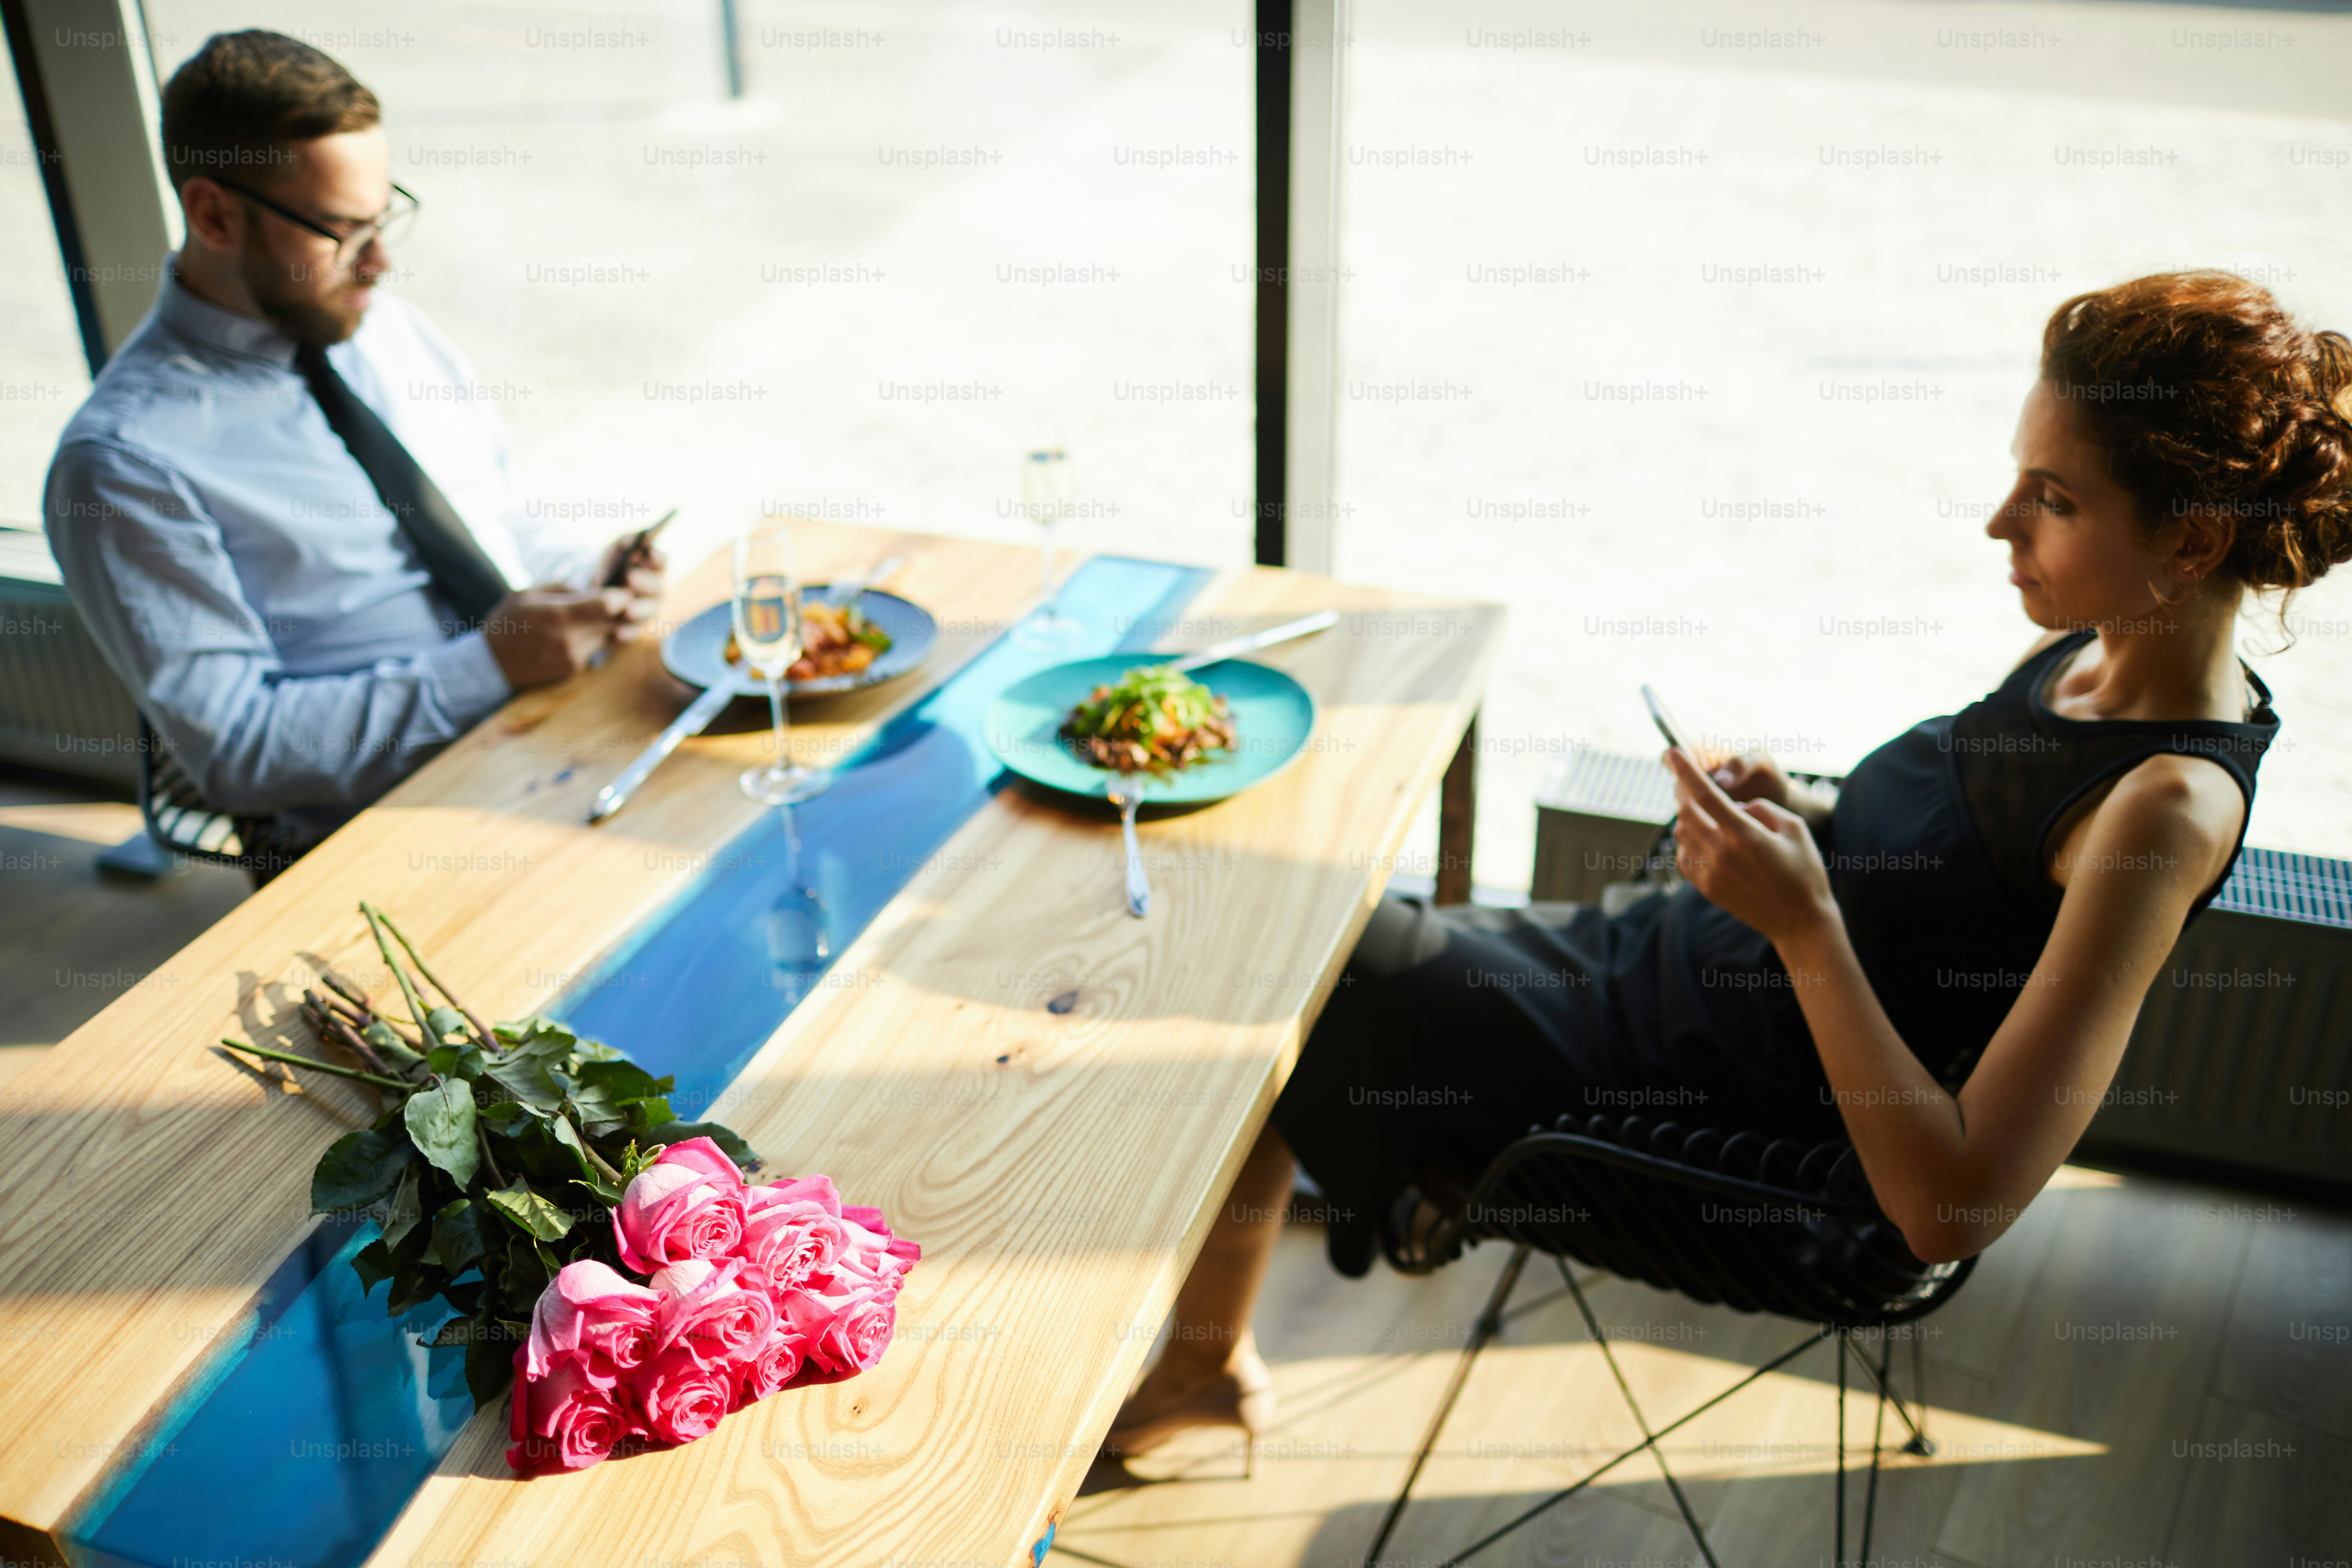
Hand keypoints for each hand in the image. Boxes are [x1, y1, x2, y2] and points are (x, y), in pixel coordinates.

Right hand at [482, 587, 619, 687]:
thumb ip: (567, 588)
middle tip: (611, 601)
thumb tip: (597, 590)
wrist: (492, 663)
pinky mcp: (575, 670)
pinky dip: (591, 639)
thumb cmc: (509, 620)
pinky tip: (571, 634)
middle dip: (617, 610)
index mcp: (559, 615)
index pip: (608, 606)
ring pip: (607, 635)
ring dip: (603, 625)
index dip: (620, 596)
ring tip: (582, 617)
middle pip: (614, 621)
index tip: (619, 590)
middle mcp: (570, 639)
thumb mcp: (530, 592)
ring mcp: (574, 658)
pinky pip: (595, 648)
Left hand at [592, 541, 667, 645]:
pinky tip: (618, 633)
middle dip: (645, 583)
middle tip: (629, 578)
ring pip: (649, 612)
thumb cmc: (610, 571)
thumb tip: (629, 540)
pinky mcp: (636, 629)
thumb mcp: (612, 555)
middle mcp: (657, 591)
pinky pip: (635, 633)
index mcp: (655, 569)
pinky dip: (627, 634)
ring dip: (639, 611)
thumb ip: (620, 546)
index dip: (657, 558)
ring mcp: (649, 611)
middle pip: (658, 587)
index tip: (650, 553)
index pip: (662, 562)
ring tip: (627, 610)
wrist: (596, 598)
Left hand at [1663, 747, 1836, 943]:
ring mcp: (1710, 873)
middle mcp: (1721, 853)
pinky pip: (1683, 857)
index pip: (1705, 795)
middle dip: (1683, 791)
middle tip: (1686, 780)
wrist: (1800, 922)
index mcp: (1744, 835)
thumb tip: (1734, 807)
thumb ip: (1761, 808)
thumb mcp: (1795, 828)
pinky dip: (1687, 841)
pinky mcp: (1706, 888)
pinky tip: (1704, 839)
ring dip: (1687, 816)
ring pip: (1681, 833)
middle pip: (1686, 812)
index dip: (1686, 771)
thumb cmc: (1804, 872)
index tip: (1673, 753)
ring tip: (1703, 811)